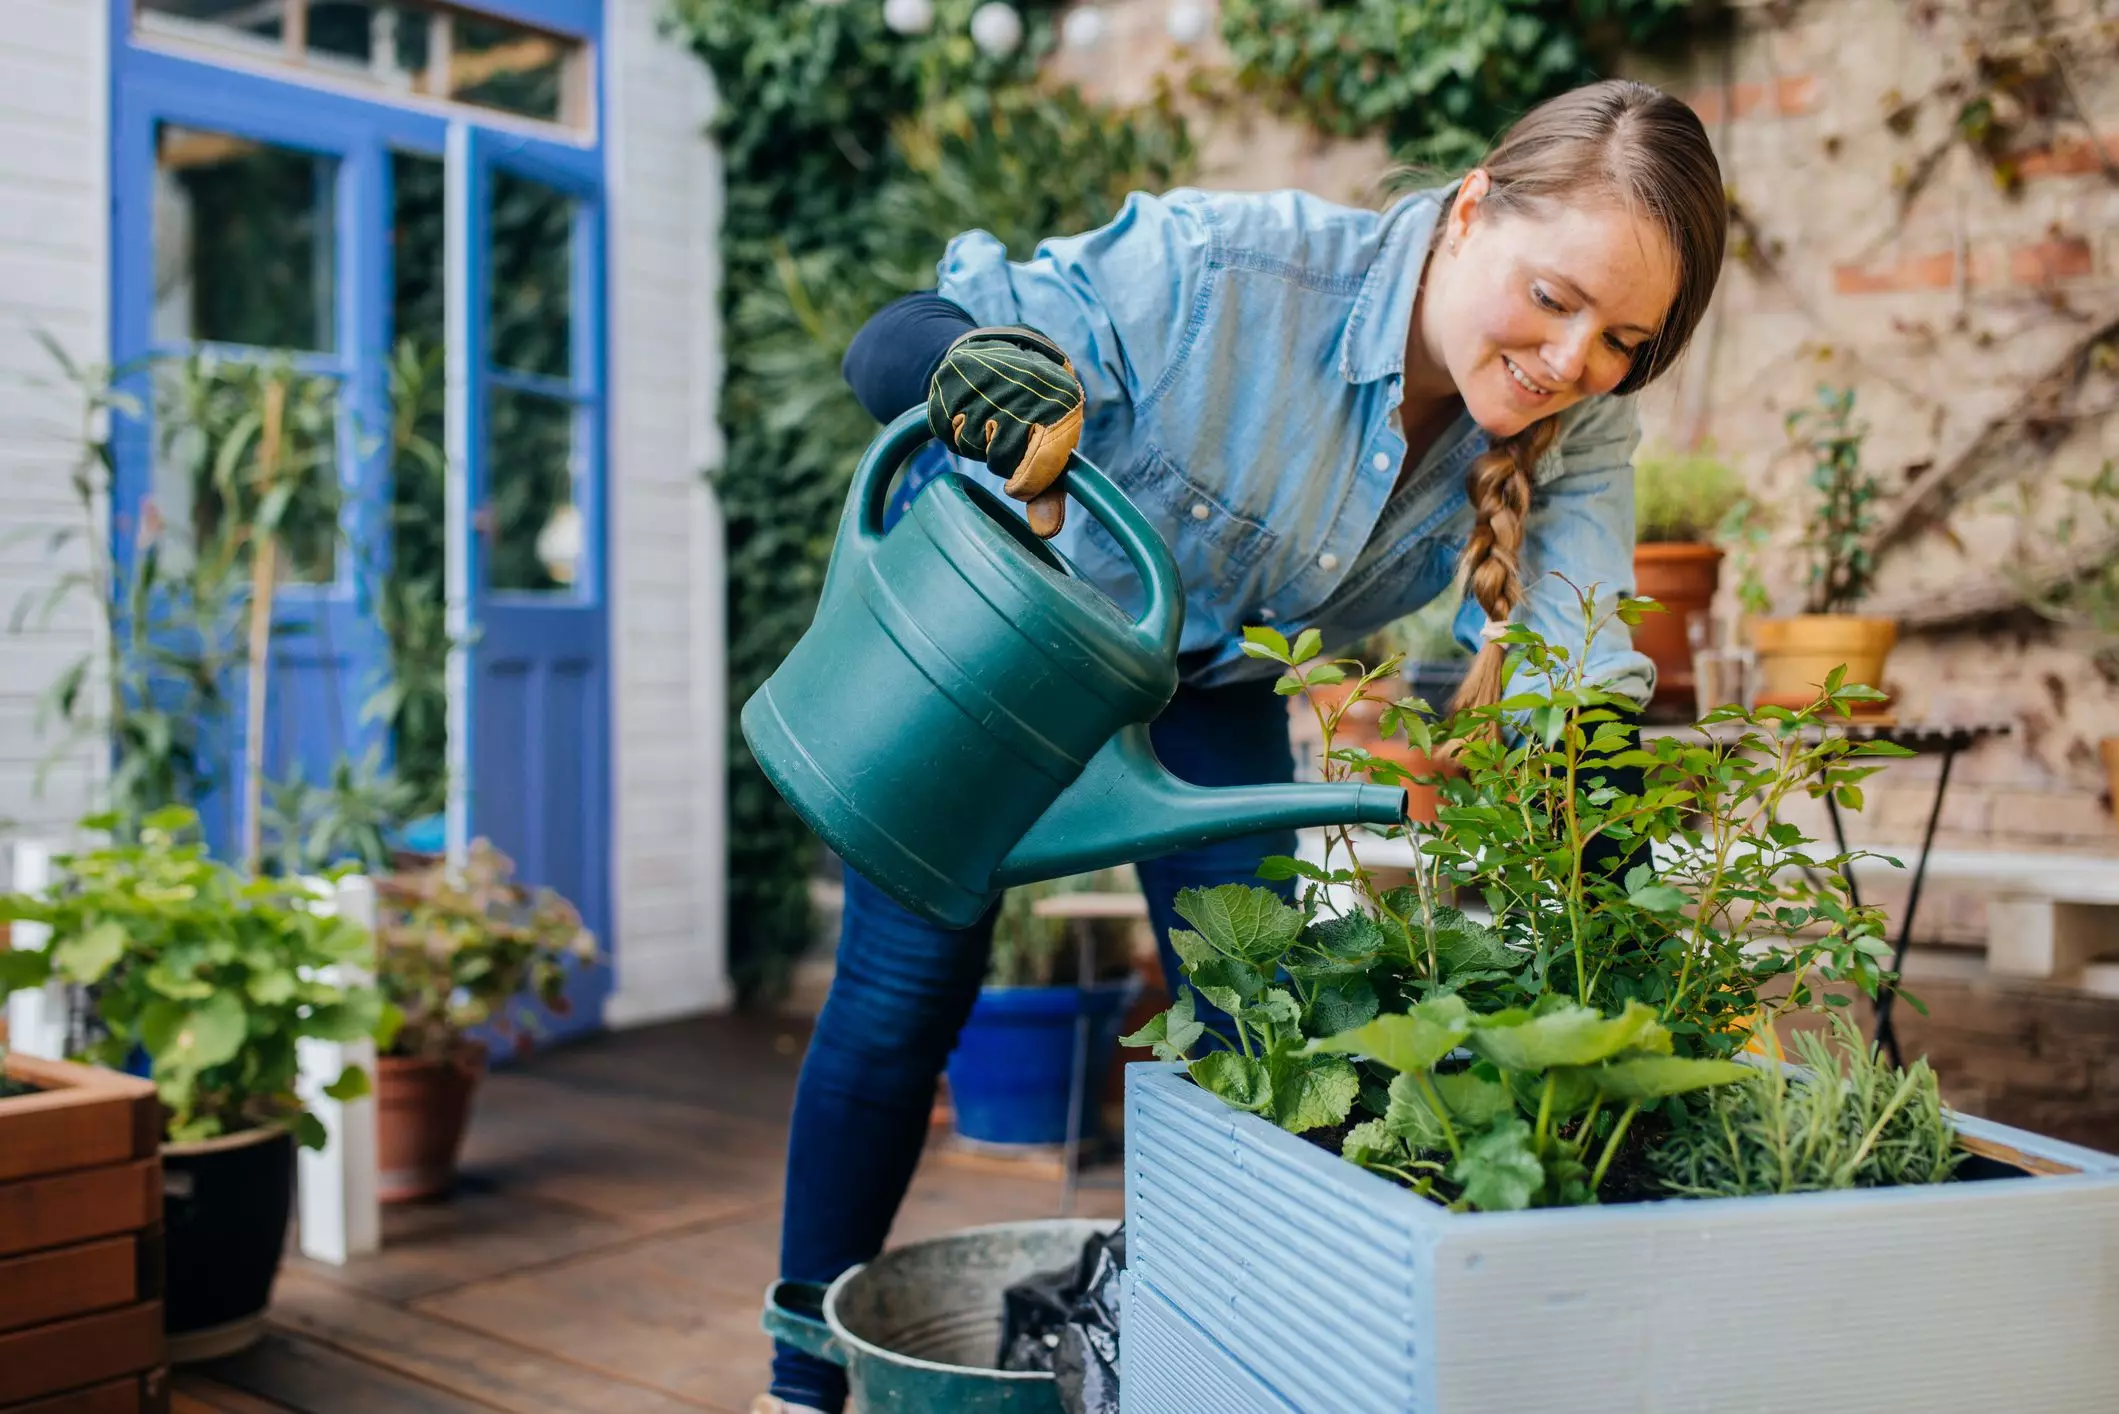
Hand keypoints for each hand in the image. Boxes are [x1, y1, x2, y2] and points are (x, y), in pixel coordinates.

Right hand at [926, 326, 1083, 537]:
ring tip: (990, 418)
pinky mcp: (950, 377)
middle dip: (1000, 459)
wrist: (1002, 352)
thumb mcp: (1052, 446)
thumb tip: (1046, 531)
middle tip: (1006, 437)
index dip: (1027, 481)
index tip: (1022, 480)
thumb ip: (1049, 489)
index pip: (1039, 463)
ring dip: (976, 443)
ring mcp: (986, 377)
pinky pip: (944, 429)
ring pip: (970, 444)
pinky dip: (953, 429)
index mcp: (1061, 401)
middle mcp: (1025, 384)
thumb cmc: (1035, 412)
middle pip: (1000, 457)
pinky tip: (969, 410)